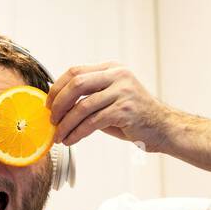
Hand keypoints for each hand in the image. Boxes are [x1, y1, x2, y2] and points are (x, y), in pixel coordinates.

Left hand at [46, 62, 177, 150]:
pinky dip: (77, 133)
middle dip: (58, 104)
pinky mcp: (125, 110)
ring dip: (66, 124)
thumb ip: (89, 96)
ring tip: (59, 136)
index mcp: (111, 69)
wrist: (162, 127)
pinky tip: (71, 140)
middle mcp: (117, 76)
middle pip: (76, 84)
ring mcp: (122, 91)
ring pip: (82, 107)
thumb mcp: (110, 98)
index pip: (75, 72)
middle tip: (52, 120)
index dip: (57, 88)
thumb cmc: (133, 116)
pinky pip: (92, 122)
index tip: (48, 104)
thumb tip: (59, 105)